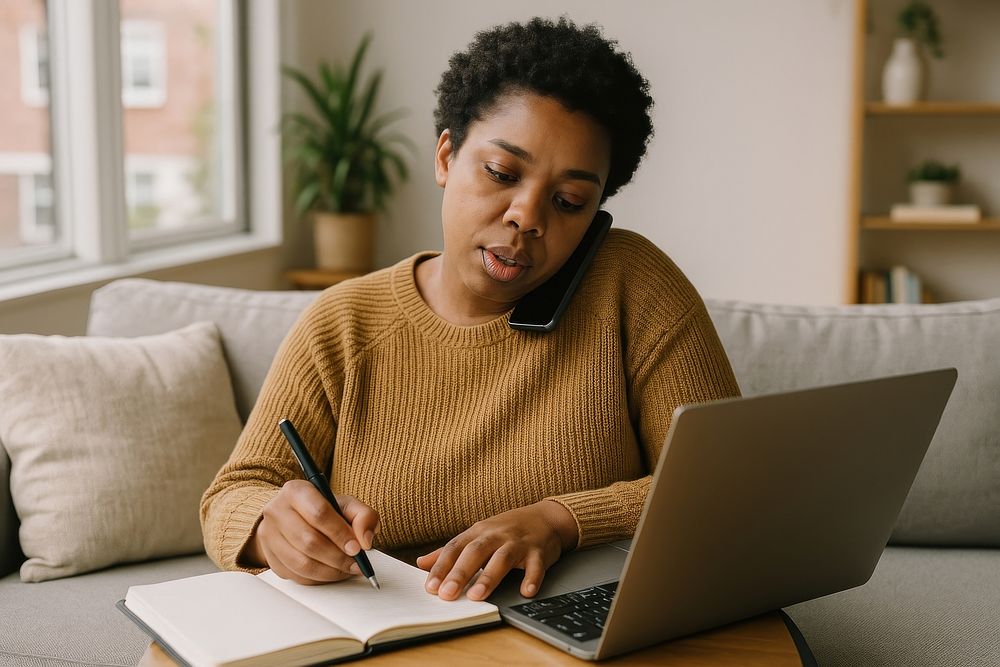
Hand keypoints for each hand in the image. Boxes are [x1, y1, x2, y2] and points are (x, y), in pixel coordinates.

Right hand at [243, 480, 379, 584]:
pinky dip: (318, 579)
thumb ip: (364, 516)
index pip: (319, 514)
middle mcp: (276, 511)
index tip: (357, 548)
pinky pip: (295, 576)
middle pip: (309, 541)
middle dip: (338, 557)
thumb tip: (365, 540)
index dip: (341, 534)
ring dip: (329, 571)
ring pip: (301, 563)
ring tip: (346, 569)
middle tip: (356, 563)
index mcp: (296, 491)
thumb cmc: (323, 510)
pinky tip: (331, 572)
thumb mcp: (347, 504)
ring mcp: (268, 535)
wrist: (295, 516)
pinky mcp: (269, 557)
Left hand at [416, 500, 577, 600]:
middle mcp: (496, 535)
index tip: (430, 587)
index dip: (442, 567)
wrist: (545, 517)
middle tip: (447, 594)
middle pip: (475, 552)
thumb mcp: (477, 535)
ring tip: (477, 596)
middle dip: (460, 573)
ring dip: (489, 577)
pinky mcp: (539, 551)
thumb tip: (421, 563)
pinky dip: (532, 578)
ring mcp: (518, 542)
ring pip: (502, 558)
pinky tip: (525, 591)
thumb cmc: (506, 530)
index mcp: (478, 532)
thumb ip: (450, 551)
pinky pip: (535, 565)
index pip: (455, 548)